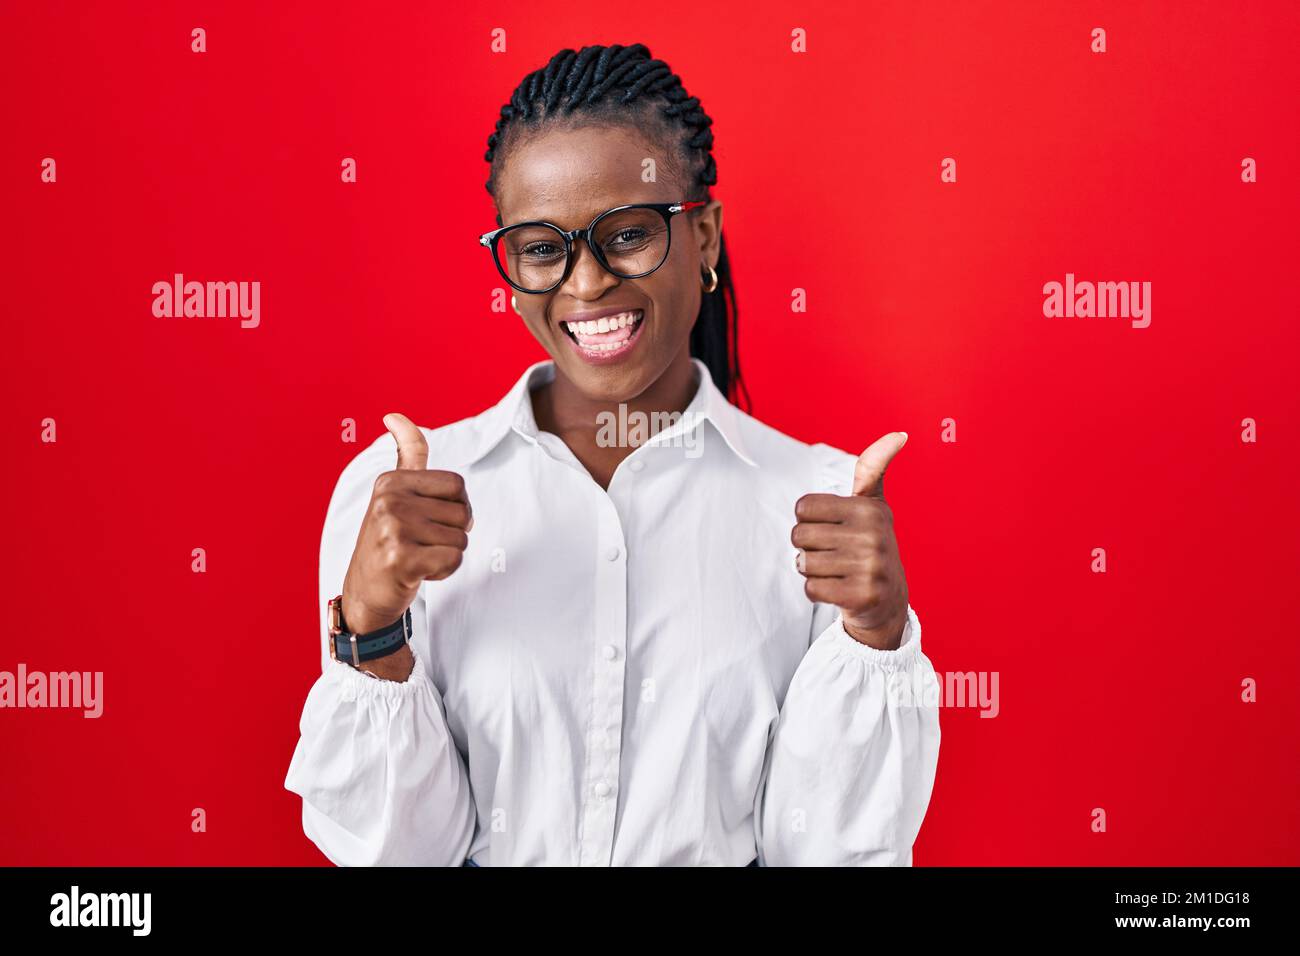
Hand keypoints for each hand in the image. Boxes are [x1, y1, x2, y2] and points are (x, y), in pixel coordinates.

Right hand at [341, 413, 472, 637]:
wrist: (366, 593)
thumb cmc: (389, 541)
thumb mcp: (394, 493)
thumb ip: (406, 454)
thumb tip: (395, 416)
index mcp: (391, 481)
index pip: (457, 485)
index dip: (455, 507)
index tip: (429, 520)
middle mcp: (389, 501)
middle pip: (463, 512)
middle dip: (452, 533)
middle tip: (421, 544)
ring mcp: (393, 529)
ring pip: (461, 539)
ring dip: (447, 554)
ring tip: (418, 557)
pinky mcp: (401, 559)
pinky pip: (454, 559)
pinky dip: (444, 571)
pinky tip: (419, 572)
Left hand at [792, 432, 909, 649]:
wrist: (888, 600)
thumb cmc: (870, 545)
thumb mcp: (872, 505)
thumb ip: (872, 469)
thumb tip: (898, 434)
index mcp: (868, 508)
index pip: (802, 507)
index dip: (808, 521)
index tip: (832, 529)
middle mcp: (872, 534)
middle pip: (799, 536)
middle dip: (808, 548)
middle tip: (834, 554)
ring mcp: (870, 566)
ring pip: (803, 563)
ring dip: (812, 571)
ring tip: (837, 571)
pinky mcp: (862, 595)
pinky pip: (812, 589)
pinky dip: (817, 591)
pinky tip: (838, 589)